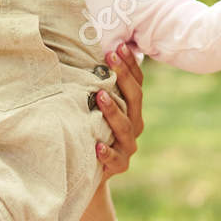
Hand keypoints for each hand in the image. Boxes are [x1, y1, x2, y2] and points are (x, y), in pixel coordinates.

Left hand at [94, 43, 144, 181]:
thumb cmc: (89, 133)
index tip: (118, 45)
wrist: (87, 174)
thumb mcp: (93, 110)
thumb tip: (84, 54)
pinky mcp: (119, 166)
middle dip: (122, 77)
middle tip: (110, 58)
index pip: (136, 83)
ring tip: (99, 95)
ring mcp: (128, 147)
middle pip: (134, 99)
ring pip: (125, 127)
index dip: (130, 64)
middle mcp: (134, 126)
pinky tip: (97, 146)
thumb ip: (96, 89)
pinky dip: (107, 152)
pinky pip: (115, 158)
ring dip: (113, 110)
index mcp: (132, 109)